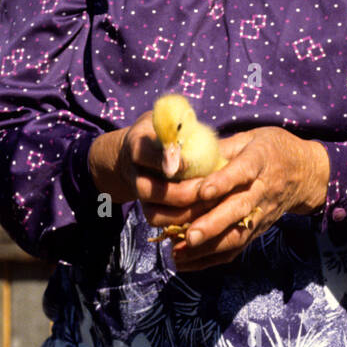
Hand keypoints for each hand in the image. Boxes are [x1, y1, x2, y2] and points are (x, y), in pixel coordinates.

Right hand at [87, 111, 217, 225]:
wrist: (139, 154)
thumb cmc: (164, 134)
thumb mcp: (168, 122)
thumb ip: (180, 128)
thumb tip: (198, 133)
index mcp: (138, 146)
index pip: (146, 153)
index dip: (167, 160)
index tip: (190, 164)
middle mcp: (134, 174)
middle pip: (153, 190)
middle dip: (184, 192)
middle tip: (211, 189)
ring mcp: (139, 196)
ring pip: (157, 213)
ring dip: (186, 212)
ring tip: (212, 205)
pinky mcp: (148, 211)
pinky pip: (163, 225)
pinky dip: (185, 224)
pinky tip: (207, 217)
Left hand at [166, 128, 329, 272]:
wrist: (306, 174)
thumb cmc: (270, 150)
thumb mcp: (249, 138)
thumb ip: (218, 148)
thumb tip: (181, 156)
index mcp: (259, 160)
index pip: (243, 171)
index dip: (223, 181)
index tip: (203, 192)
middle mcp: (261, 190)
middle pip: (238, 208)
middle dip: (213, 224)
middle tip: (189, 236)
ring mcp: (260, 214)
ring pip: (236, 233)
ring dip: (208, 246)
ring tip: (179, 252)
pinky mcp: (256, 230)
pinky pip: (234, 247)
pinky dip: (208, 259)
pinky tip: (183, 261)